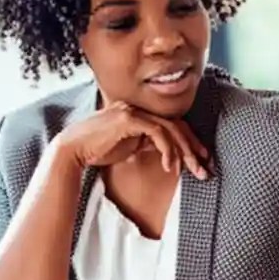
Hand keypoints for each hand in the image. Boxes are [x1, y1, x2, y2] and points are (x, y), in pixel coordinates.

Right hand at [53, 101, 208, 177]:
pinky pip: (157, 132)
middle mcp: (139, 108)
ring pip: (170, 128)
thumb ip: (145, 142)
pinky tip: (170, 166)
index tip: (201, 159)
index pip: (172, 124)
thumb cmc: (98, 150)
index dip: (190, 141)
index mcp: (140, 114)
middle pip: (176, 125)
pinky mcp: (129, 119)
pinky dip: (167, 149)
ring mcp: (133, 111)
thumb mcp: (128, 146)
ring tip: (191, 171)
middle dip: (193, 148)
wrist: (74, 149)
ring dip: (184, 151)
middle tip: (204, 168)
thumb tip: (166, 150)